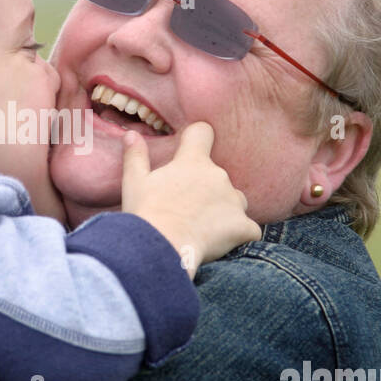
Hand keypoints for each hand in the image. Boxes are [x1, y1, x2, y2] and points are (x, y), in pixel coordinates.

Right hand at [120, 122, 262, 278]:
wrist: (161, 248)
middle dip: (206, 190)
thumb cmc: (145, 214)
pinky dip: (240, 235)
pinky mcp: (243, 226)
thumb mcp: (133, 183)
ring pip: (235, 201)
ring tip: (203, 229)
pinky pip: (249, 229)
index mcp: (192, 161)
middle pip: (217, 176)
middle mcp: (218, 175)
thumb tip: (131, 135)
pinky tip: (222, 244)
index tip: (190, 151)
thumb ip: (135, 156)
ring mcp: (234, 200)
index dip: (197, 140)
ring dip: (225, 211)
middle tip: (185, 210)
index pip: (203, 132)